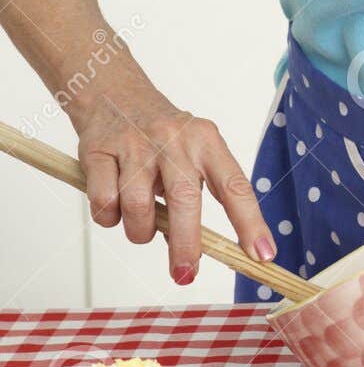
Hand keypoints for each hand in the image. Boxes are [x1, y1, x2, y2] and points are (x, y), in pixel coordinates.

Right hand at [74, 86, 276, 284]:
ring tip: (139, 223)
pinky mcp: (98, 151)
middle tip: (186, 274)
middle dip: (187, 244)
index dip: (250, 223)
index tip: (262, 255)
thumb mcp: (189, 156)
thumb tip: (192, 251)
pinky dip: (109, 217)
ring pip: (139, 209)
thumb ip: (195, 198)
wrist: (113, 92)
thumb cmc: (161, 137)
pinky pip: (104, 204)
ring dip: (140, 231)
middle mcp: (174, 140)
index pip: (235, 186)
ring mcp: (135, 144)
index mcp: (206, 142)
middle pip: (185, 200)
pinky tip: (114, 203)